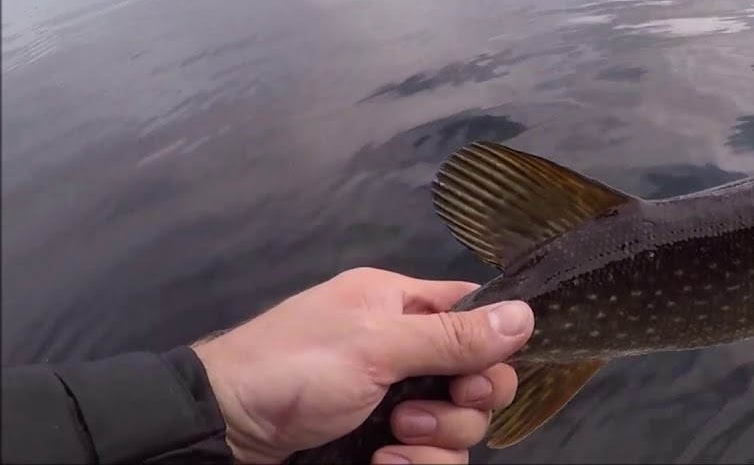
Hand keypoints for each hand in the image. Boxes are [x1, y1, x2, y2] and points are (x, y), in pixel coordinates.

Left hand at [191, 267, 533, 463]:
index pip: (477, 313)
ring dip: (436, 440)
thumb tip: (529, 313)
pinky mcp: (387, 445)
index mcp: (404, 305)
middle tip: (425, 410)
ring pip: (461, 426)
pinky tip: (382, 462)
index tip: (478, 372)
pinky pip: (433, 458)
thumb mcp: (376, 344)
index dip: (493, 344)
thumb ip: (453, 336)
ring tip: (392, 441)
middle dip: (463, 402)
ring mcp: (398, 402)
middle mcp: (409, 352)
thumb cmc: (295, 367)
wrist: (223, 432)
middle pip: (480, 377)